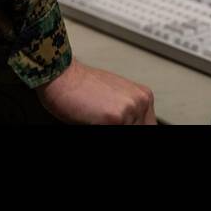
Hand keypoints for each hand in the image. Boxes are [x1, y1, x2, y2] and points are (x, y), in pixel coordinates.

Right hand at [36, 60, 156, 124]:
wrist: (61, 76)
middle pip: (139, 130)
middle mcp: (141, 102)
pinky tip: (92, 120)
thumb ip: (127, 112)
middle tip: (104, 121)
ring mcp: (130, 110)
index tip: (120, 124)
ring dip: (109, 127)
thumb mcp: (114, 98)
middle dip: (121, 127)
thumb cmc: (80, 87)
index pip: (149, 126)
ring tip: (97, 119)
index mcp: (144, 97)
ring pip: (128, 131)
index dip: (134, 128)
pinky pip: (114, 134)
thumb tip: (132, 123)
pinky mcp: (116, 119)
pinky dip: (99, 128)